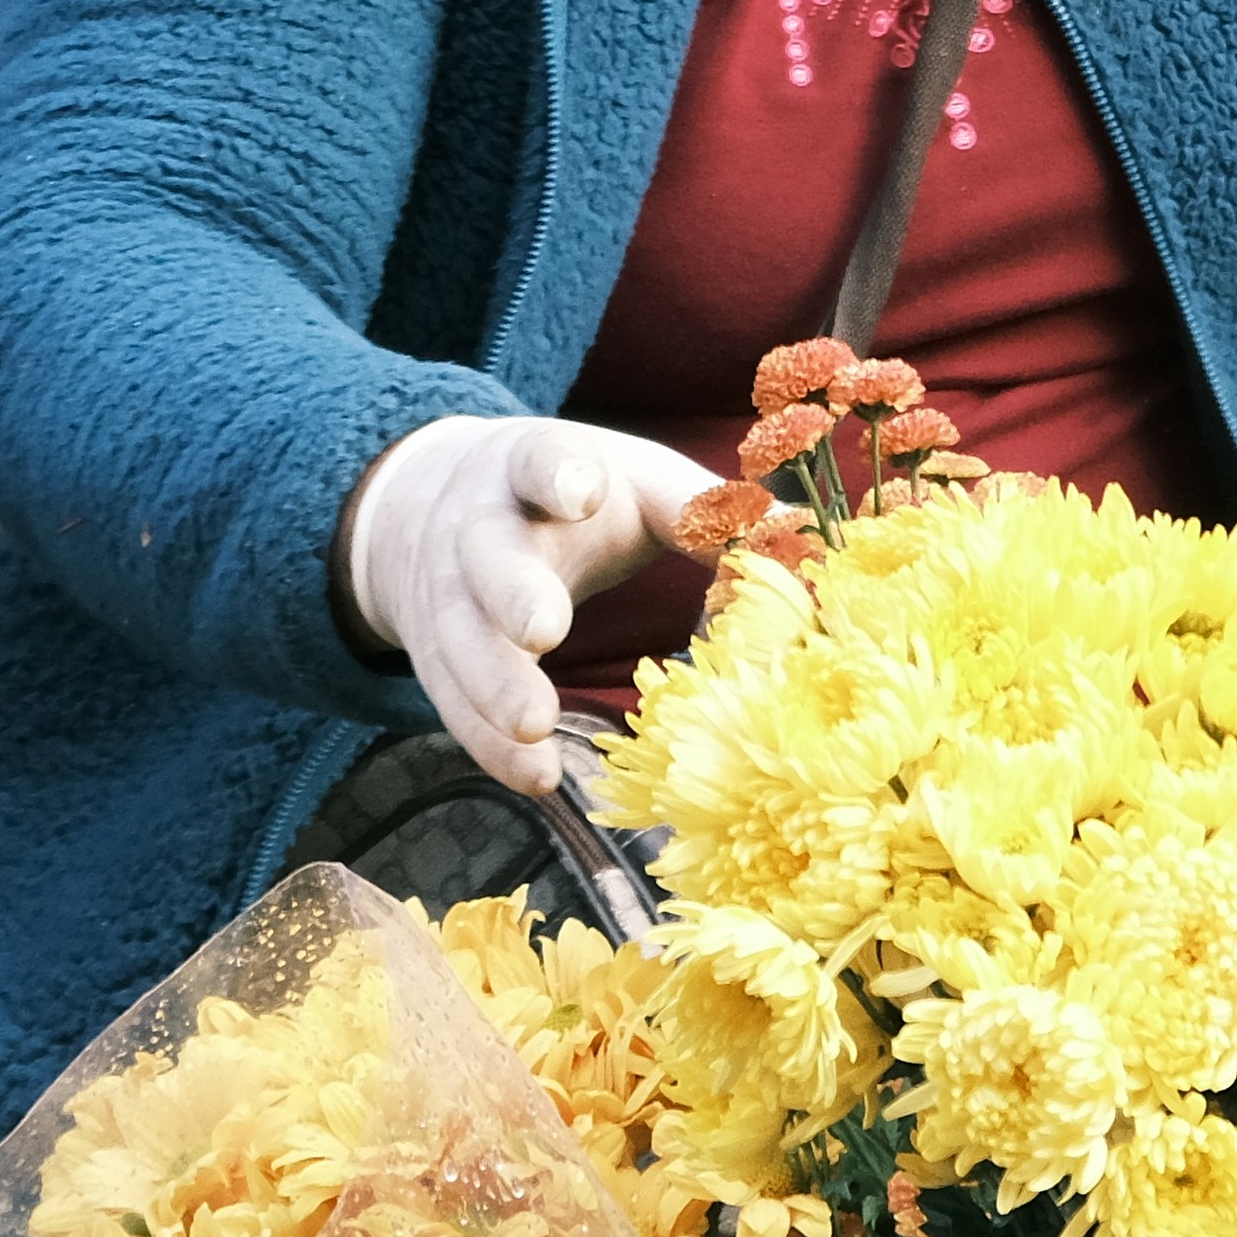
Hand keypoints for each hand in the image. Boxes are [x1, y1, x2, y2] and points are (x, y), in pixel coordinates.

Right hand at [337, 416, 720, 793]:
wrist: (428, 503)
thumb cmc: (571, 494)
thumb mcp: (633, 483)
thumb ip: (705, 509)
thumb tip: (808, 542)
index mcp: (537, 466)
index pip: (541, 458)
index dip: (558, 472)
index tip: (581, 493)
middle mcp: (479, 527)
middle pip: (488, 556)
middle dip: (513, 591)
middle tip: (544, 630)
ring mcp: (446, 594)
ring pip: (460, 638)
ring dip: (495, 687)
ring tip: (536, 729)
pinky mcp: (434, 656)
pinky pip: (455, 703)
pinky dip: (490, 743)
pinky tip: (535, 778)